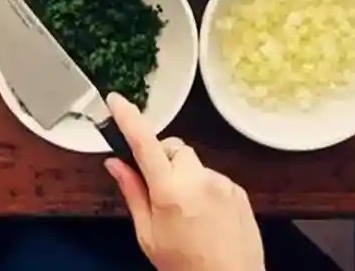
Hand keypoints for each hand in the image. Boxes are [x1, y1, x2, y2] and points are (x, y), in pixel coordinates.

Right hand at [105, 94, 263, 270]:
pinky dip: (203, 187)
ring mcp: (222, 183)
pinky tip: (204, 215)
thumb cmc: (186, 267)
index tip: (117, 101)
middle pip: (173, 147)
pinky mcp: (239, 190)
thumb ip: (132, 193)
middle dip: (161, 158)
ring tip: (185, 211)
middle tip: (156, 187)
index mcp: (170, 191)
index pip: (145, 143)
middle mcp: (199, 180)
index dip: (128, 119)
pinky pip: (213, 177)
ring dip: (184, 175)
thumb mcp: (148, 235)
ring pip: (193, 163)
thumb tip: (115, 164)